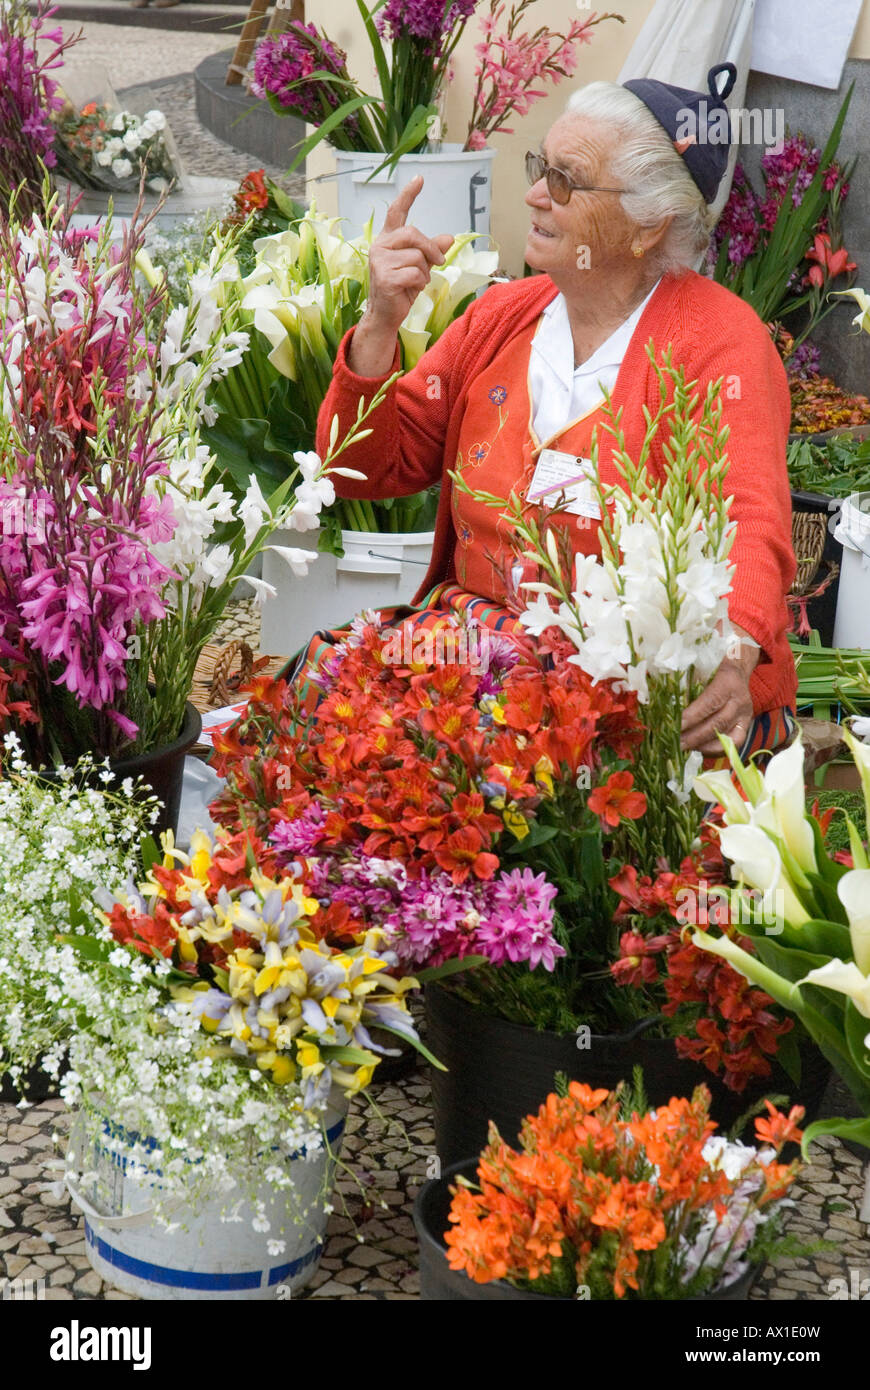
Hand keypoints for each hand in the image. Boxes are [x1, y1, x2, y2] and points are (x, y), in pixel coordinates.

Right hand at [367, 177, 453, 331]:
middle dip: (430, 249)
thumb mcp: (420, 266)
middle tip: (440, 261)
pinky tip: (411, 290)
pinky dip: (420, 283)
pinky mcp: (384, 278)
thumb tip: (449, 237)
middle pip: (413, 233)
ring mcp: (379, 262)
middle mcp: (380, 246)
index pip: (397, 212)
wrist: (386, 314)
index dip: (409, 195)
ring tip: (415, 283)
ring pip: (417, 257)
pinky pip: (415, 274)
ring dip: (424, 272)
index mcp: (387, 239)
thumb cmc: (401, 288)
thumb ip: (432, 251)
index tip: (420, 178)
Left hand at [681, 628, 758, 755]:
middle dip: (694, 737)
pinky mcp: (746, 724)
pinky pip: (734, 743)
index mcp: (728, 682)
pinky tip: (699, 749)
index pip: (709, 703)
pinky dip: (715, 749)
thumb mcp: (701, 667)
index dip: (691, 717)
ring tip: (685, 749)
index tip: (675, 726)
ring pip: (726, 737)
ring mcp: (745, 714)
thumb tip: (661, 696)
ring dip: (703, 746)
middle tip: (675, 743)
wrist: (740, 665)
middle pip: (717, 724)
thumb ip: (685, 681)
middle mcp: (739, 700)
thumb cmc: (714, 665)